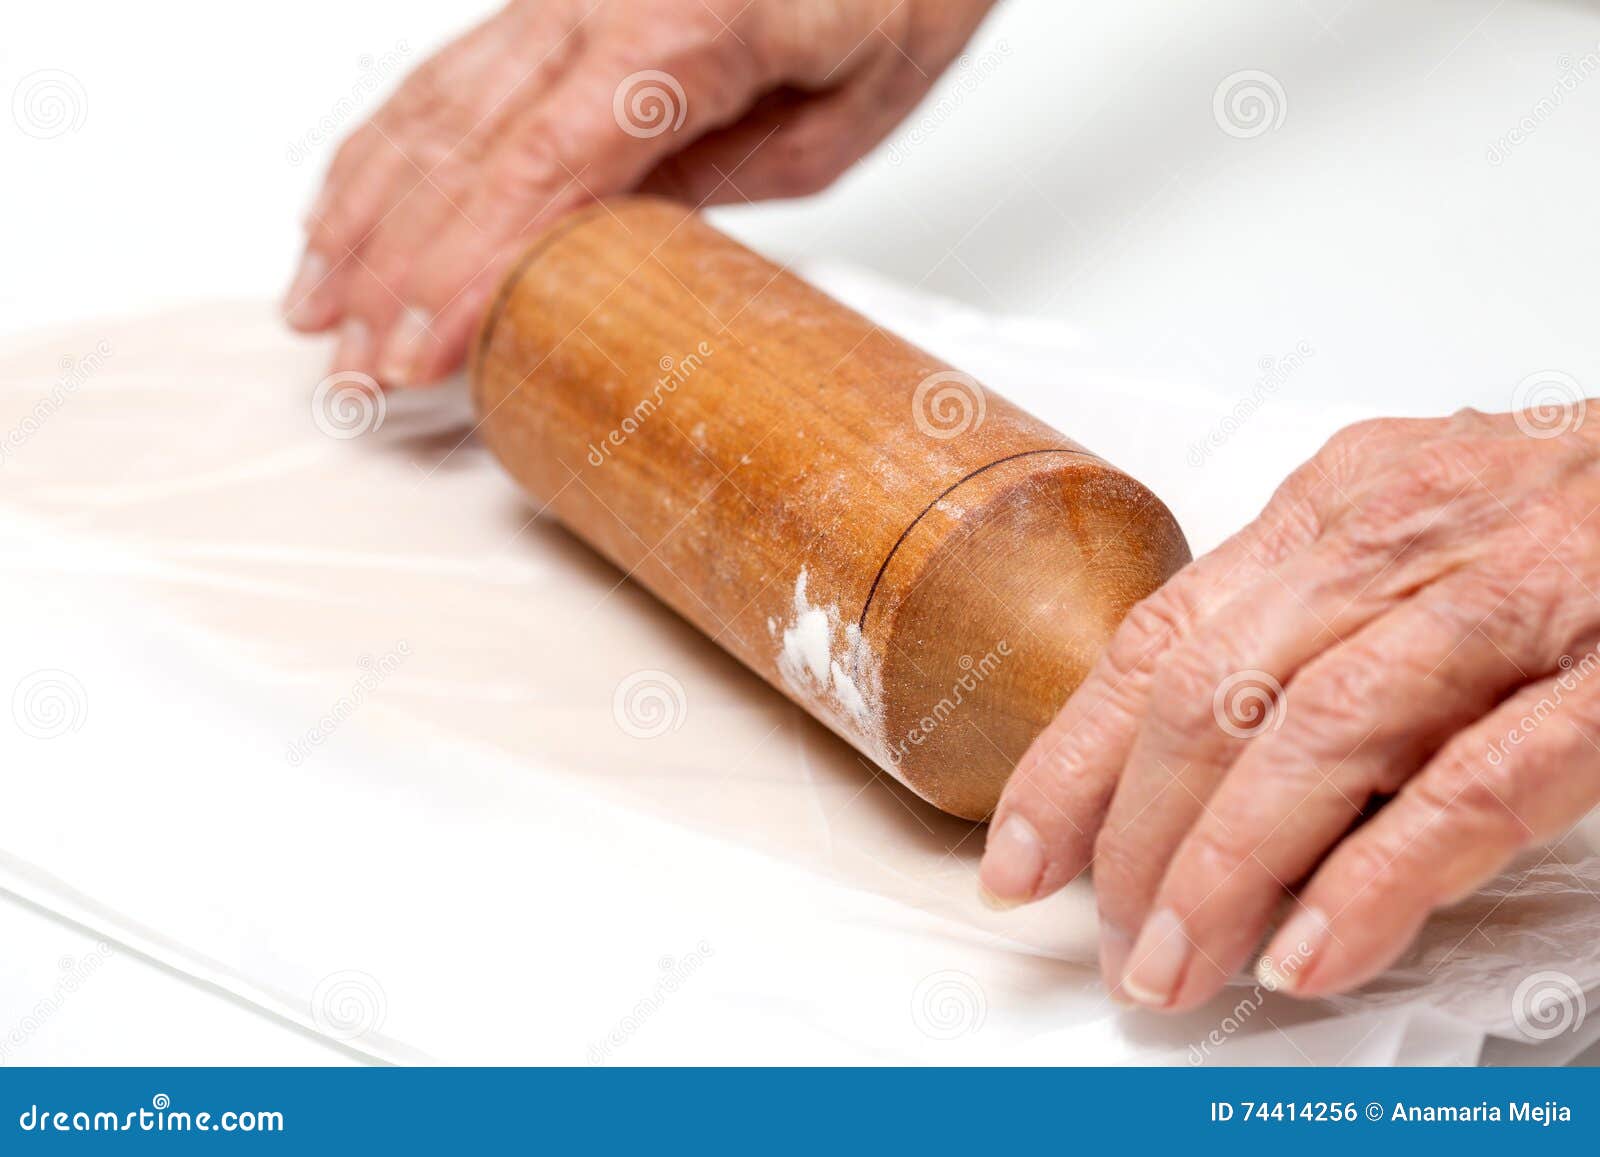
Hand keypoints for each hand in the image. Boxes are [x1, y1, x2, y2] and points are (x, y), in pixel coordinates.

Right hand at [282, 0, 995, 386]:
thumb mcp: (834, 123)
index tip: (419, 352)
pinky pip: (449, 78)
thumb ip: (711, 184)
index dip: (464, 271)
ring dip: (364, 215)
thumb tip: (603, 250)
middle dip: (392, 269)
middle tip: (356, 368)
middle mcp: (598, 4)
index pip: (540, 170)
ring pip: (433, 108)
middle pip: (464, 147)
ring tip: (318, 306)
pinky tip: (350, 209)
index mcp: (678, 37)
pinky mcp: (554, 5)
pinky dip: (389, 149)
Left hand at [980, 405, 1599, 1008]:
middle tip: (1116, 940)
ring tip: (1179, 966)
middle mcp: (1398, 537)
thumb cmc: (1570, 512)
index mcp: (1336, 508)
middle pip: (1212, 697)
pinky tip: (1315, 950)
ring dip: (1225, 870)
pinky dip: (1379, 876)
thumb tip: (1191, 769)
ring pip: (1313, 737)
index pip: (1158, 641)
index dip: (1071, 760)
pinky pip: (1470, 785)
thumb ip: (1307, 628)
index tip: (1019, 854)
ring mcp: (1507, 601)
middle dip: (1136, 838)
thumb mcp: (1409, 538)